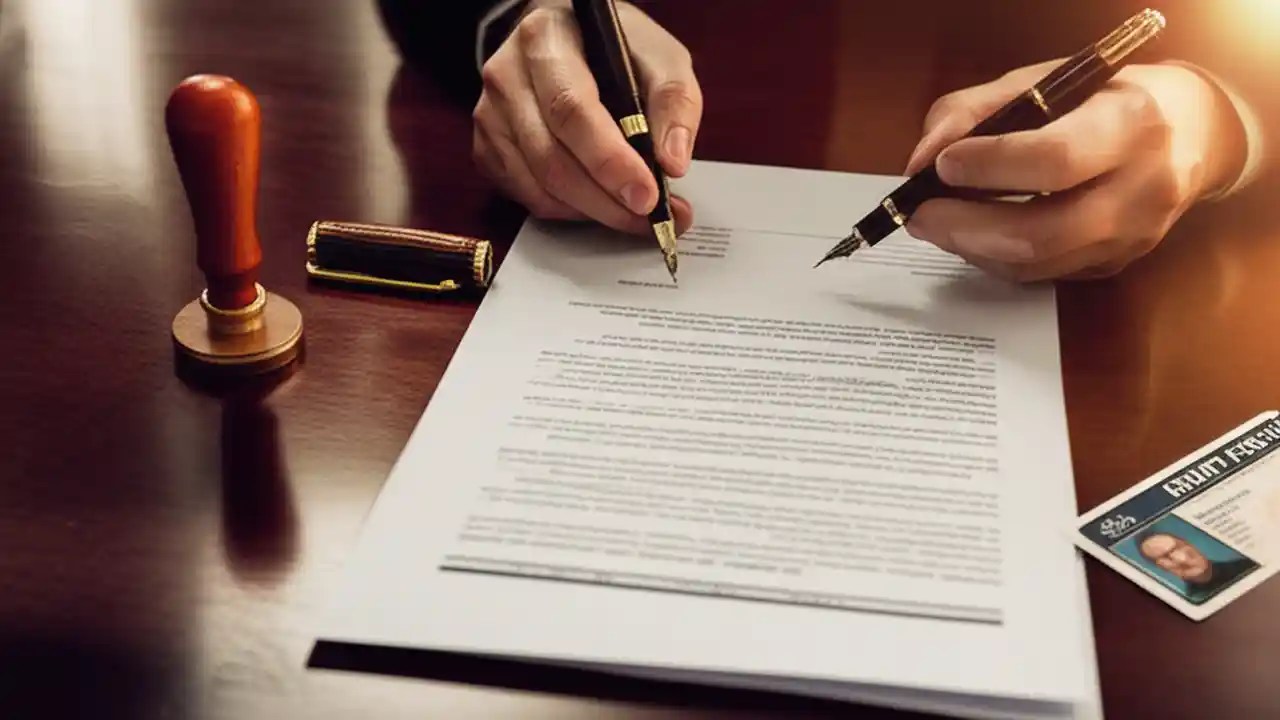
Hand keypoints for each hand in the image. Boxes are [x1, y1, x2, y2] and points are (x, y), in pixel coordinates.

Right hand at [472, 0, 700, 234]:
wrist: (565, 38)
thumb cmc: (613, 48)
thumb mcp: (659, 56)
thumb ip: (674, 102)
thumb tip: (672, 164)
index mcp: (546, 41)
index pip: (571, 110)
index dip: (609, 160)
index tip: (647, 194)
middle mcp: (507, 77)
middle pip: (551, 158)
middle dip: (605, 200)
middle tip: (649, 217)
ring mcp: (490, 116)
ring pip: (537, 186)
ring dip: (591, 212)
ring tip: (633, 214)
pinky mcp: (487, 149)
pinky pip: (527, 196)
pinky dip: (568, 211)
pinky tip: (599, 203)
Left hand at [903, 60, 1247, 281]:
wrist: (1192, 134)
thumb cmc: (1107, 98)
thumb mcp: (1046, 80)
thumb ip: (975, 109)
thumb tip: (922, 160)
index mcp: (1131, 126)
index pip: (1055, 160)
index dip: (990, 166)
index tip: (942, 164)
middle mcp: (1141, 190)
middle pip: (1040, 231)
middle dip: (964, 226)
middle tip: (918, 213)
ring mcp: (1131, 238)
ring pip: (1035, 263)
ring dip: (970, 247)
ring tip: (933, 223)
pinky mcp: (1113, 265)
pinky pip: (1041, 274)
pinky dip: (993, 257)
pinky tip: (970, 236)